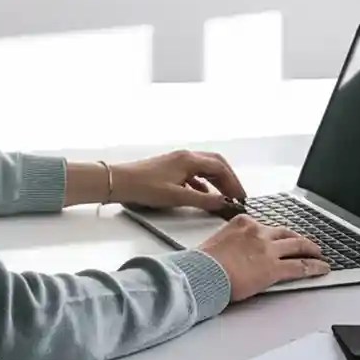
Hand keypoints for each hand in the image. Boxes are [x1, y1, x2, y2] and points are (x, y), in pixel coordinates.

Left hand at [113, 149, 246, 211]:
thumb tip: (225, 203)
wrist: (119, 181)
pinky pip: (193, 173)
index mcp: (189, 159)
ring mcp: (177, 161)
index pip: (219, 167)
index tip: (241, 197)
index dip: (233, 182)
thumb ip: (203, 200)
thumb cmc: (145, 188)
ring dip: (217, 180)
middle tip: (237, 195)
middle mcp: (185, 156)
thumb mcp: (177, 197)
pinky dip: (203, 182)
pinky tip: (204, 194)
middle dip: (228, 179)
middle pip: (215, 163)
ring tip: (225, 196)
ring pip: (204, 168)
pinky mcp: (170, 168)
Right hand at [200, 215, 330, 300]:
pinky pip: (300, 266)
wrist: (203, 272)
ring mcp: (268, 249)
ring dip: (311, 250)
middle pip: (285, 233)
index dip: (276, 234)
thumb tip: (234, 251)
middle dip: (298, 239)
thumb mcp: (216, 242)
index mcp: (243, 223)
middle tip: (306, 244)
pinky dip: (314, 267)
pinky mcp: (274, 268)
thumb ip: (231, 242)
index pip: (266, 227)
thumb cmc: (203, 261)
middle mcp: (258, 232)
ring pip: (297, 246)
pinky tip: (322, 268)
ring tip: (318, 254)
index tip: (280, 237)